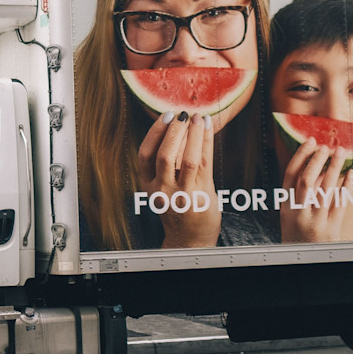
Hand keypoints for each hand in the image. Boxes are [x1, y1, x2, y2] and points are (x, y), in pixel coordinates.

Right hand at [137, 112, 220, 247]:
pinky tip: (207, 129)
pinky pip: (205, 163)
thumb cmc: (177, 209)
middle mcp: (163, 190)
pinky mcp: (202, 194)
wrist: (190, 239)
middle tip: (182, 114)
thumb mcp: (161, 189)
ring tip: (198, 117)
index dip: (154, 132)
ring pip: (188, 158)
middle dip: (174, 130)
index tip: (165, 116)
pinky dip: (206, 142)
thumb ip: (163, 166)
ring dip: (193, 134)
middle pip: (165, 154)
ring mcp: (183, 194)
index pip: (145, 154)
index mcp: (148, 186)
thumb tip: (175, 129)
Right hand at [278, 140, 352, 243]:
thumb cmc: (297, 232)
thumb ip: (299, 192)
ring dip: (334, 168)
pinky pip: (340, 203)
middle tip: (327, 146)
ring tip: (341, 152)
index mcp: (286, 206)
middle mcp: (299, 213)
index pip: (290, 175)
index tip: (311, 141)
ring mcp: (315, 221)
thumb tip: (316, 164)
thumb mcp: (290, 213)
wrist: (302, 259)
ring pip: (325, 189)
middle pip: (307, 180)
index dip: (301, 156)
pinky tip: (350, 174)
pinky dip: (346, 186)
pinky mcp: (331, 228)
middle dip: (317, 160)